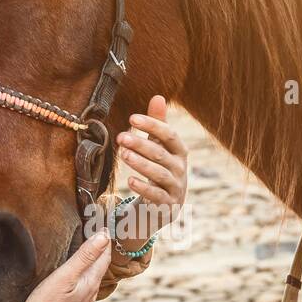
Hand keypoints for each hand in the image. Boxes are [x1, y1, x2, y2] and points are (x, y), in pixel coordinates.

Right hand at [7, 230, 110, 301]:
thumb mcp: (64, 276)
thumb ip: (84, 257)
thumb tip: (104, 236)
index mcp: (89, 285)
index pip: (103, 258)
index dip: (105, 242)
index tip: (107, 226)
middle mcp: (89, 298)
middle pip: (98, 272)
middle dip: (100, 255)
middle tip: (99, 238)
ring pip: (91, 287)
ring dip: (91, 272)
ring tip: (87, 261)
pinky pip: (82, 300)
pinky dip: (82, 288)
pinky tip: (76, 290)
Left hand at [116, 94, 188, 236]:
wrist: (164, 205)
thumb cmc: (159, 167)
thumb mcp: (159, 146)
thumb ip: (158, 124)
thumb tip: (158, 96)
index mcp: (180, 151)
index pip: (170, 135)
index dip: (153, 125)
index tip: (132, 118)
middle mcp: (180, 168)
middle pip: (161, 154)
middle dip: (141, 144)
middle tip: (120, 137)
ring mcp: (176, 187)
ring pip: (159, 174)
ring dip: (141, 164)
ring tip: (123, 155)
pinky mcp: (168, 205)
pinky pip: (157, 196)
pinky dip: (144, 188)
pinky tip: (129, 181)